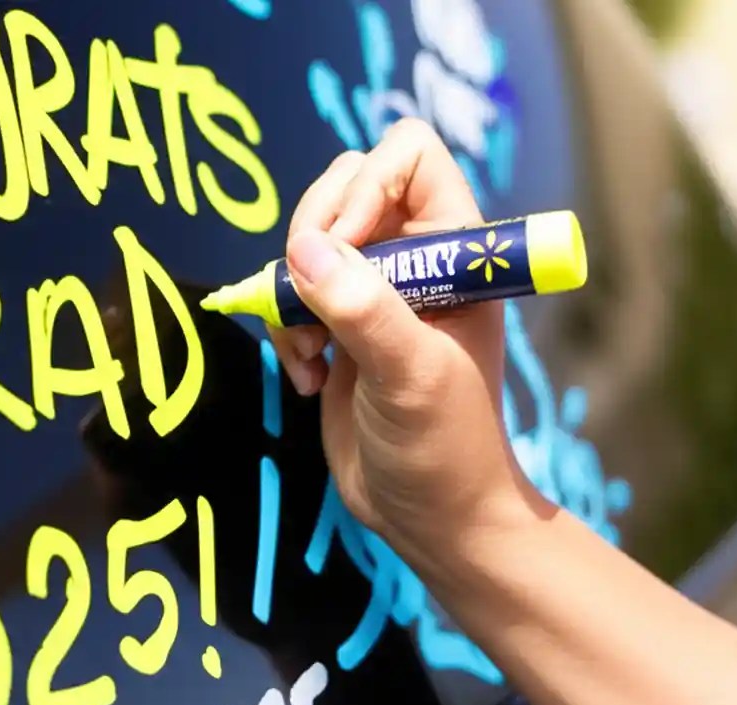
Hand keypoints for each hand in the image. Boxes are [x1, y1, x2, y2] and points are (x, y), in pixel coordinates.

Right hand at [269, 119, 537, 559]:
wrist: (432, 517)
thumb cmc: (447, 447)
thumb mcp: (412, 375)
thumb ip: (362, 308)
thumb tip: (304, 249)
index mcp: (453, 251)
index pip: (409, 156)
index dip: (369, 186)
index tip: (349, 248)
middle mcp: (413, 258)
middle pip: (344, 185)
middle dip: (314, 238)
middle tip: (317, 300)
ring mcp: (370, 291)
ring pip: (308, 238)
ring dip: (292, 291)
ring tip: (314, 353)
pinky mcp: (335, 326)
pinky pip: (288, 290)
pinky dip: (283, 329)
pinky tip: (308, 377)